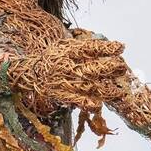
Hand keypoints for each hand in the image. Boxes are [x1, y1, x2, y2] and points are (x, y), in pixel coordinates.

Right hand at [12, 38, 129, 114]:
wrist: (29, 73)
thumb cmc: (52, 59)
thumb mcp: (64, 46)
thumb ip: (82, 47)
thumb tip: (105, 48)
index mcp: (67, 50)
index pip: (89, 48)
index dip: (106, 48)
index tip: (120, 47)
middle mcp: (66, 65)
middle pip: (92, 68)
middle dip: (109, 68)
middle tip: (122, 68)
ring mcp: (63, 81)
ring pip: (88, 86)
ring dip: (105, 89)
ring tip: (119, 91)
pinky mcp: (60, 94)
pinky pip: (77, 100)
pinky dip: (88, 102)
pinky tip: (98, 104)